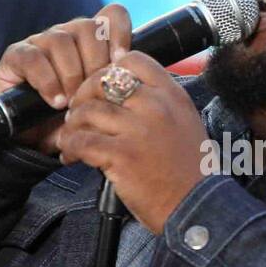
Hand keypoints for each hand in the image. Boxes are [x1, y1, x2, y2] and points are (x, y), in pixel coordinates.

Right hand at [0, 4, 133, 151]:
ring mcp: (41, 42)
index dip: (119, 32)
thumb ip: (118, 90)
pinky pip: (34, 57)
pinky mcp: (16, 55)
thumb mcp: (101, 107)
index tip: (121, 60)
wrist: (33, 138)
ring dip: (71, 74)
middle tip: (94, 94)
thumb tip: (137, 83)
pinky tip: (56, 102)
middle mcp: (68, 35)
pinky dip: (47, 80)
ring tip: (73, 103)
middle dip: (95, 64)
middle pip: (89, 28)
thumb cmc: (73, 122)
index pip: (112, 15)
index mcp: (93, 41)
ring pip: (62, 40)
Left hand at [55, 22, 208, 232]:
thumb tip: (125, 94)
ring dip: (72, 125)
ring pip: (87, 111)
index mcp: (172, 95)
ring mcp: (137, 130)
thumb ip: (160, 104)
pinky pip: (81, 141)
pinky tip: (71, 156)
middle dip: (82, 96)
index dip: (108, 70)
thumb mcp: (185, 123)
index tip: (101, 88)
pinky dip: (69, 148)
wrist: (195, 205)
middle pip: (103, 82)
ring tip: (71, 138)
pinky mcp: (121, 155)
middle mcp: (155, 106)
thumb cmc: (189, 171)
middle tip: (77, 112)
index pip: (133, 61)